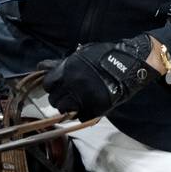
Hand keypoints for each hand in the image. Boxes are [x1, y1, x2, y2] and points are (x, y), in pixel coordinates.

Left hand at [38, 34, 158, 120]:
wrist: (129, 64)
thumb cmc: (105, 56)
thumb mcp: (81, 54)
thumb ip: (61, 63)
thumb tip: (41, 67)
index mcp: (68, 70)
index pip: (48, 84)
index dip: (52, 85)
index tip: (58, 85)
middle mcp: (73, 85)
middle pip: (54, 99)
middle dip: (59, 97)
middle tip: (68, 94)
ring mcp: (83, 98)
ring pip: (64, 110)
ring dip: (68, 107)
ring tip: (77, 102)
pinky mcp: (95, 109)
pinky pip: (80, 117)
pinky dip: (82, 114)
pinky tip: (88, 106)